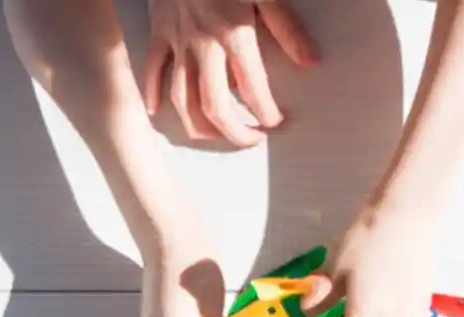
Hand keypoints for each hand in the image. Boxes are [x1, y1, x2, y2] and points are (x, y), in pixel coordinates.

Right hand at [142, 0, 318, 146]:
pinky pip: (152, 71)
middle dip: (235, 133)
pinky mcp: (158, 32)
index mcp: (234, 34)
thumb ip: (287, 28)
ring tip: (217, 136)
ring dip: (199, 127)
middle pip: (215, 106)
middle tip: (252, 140)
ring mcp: (177, 41)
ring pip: (182, 98)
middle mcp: (203, 44)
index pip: (253, 90)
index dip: (267, 114)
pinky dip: (153, 94)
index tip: (278, 123)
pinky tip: (158, 112)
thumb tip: (312, 62)